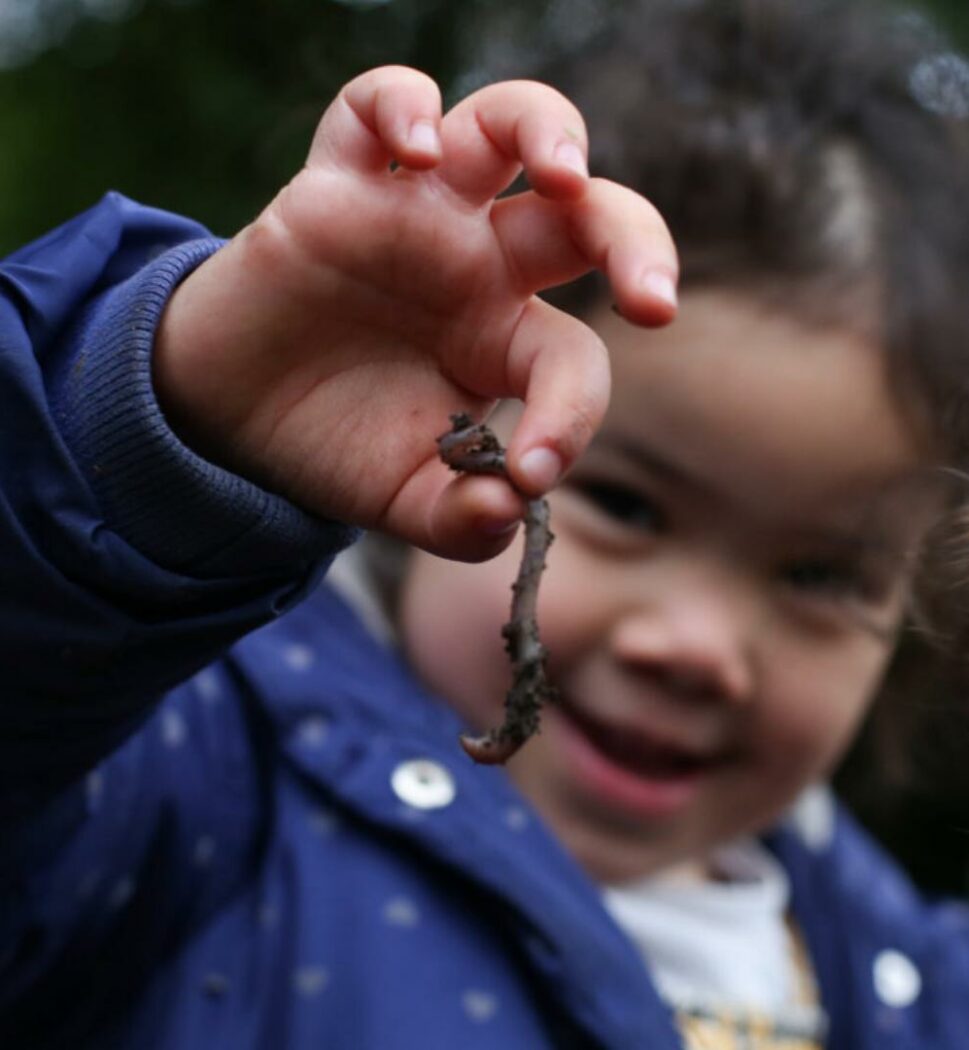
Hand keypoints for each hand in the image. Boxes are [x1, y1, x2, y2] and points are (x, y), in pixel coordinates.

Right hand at [153, 66, 677, 560]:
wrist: (234, 412)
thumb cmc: (333, 444)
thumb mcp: (403, 501)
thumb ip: (461, 520)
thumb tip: (511, 507)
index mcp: (506, 343)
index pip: (574, 358)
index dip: (572, 413)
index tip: (535, 472)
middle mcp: (478, 267)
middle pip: (586, 216)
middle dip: (634, 242)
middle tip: (651, 302)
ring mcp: (414, 216)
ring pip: (502, 128)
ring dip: (547, 132)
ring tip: (564, 177)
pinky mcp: (337, 185)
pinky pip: (373, 108)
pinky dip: (400, 104)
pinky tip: (415, 146)